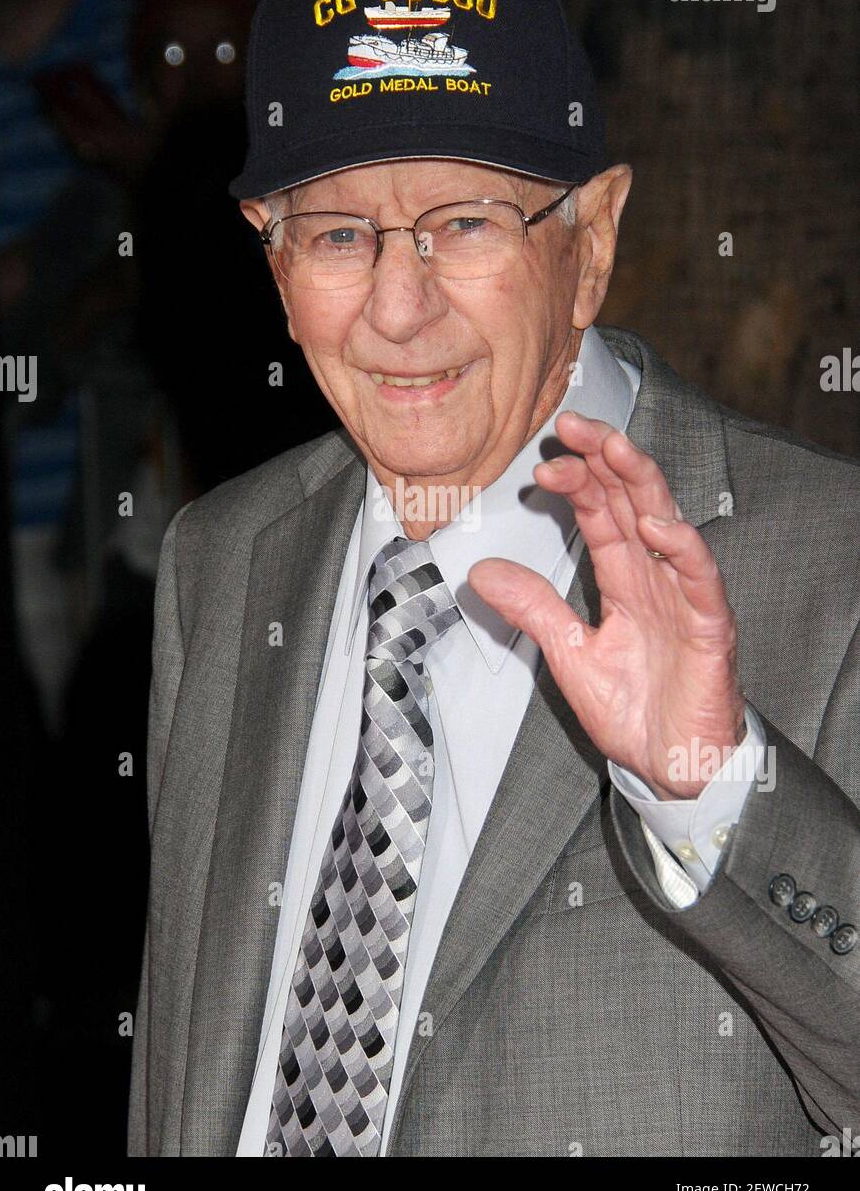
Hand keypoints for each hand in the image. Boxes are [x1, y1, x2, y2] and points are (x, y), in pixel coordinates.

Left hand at [467, 410, 746, 799]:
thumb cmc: (636, 710)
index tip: (543, 464)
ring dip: (640, 482)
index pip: (601, 513)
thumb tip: (481, 572)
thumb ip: (534, 608)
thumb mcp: (570, 653)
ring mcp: (686, 597)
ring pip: (667, 522)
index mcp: (626, 579)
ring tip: (612, 447)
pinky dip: (680, 547)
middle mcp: (657, 577)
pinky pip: (699, 578)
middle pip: (633, 499)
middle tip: (572, 423)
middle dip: (605, 457)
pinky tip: (652, 522)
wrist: (675, 766)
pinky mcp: (710, 627)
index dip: (576, 482)